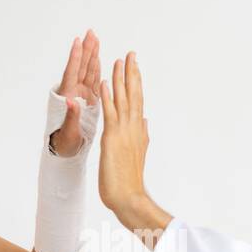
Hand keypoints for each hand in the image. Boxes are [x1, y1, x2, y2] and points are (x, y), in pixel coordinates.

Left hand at [49, 29, 100, 157]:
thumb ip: (70, 117)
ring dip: (91, 55)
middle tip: (90, 32)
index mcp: (67, 97)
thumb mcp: (67, 133)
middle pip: (80, 67)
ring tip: (95, 39)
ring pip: (88, 70)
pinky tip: (99, 58)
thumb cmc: (64, 143)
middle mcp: (73, 92)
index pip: (72, 73)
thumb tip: (70, 102)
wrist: (66, 150)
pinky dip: (97, 68)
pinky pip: (94, 80)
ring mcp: (81, 94)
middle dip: (85, 49)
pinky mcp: (88, 99)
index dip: (75, 57)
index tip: (78, 42)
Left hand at [97, 51, 149, 212]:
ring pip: (123, 100)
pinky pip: (110, 112)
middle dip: (131, 73)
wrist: (129, 197)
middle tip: (130, 54)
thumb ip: (142, 135)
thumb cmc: (130, 181)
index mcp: (138, 130)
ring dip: (120, 79)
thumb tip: (145, 121)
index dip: (136, 82)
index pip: (138, 101)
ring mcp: (124, 132)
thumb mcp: (138, 153)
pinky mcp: (112, 138)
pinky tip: (105, 82)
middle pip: (133, 95)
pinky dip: (108, 96)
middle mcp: (134, 127)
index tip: (135, 66)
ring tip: (119, 60)